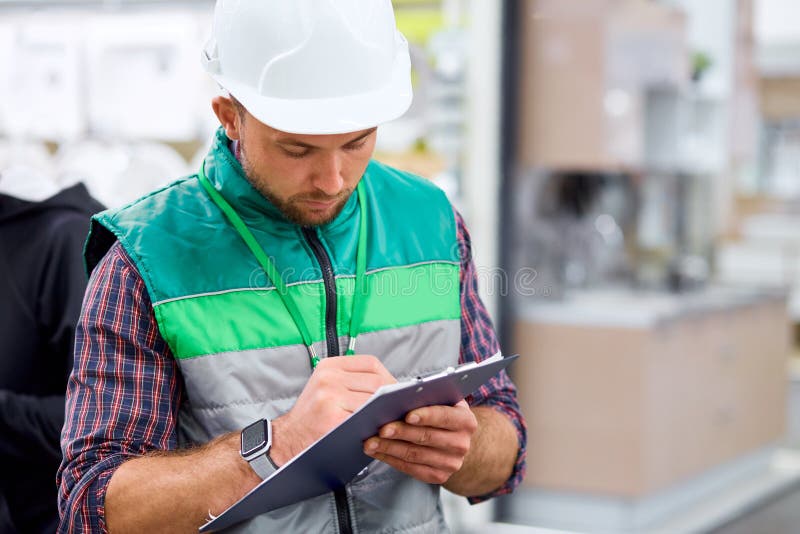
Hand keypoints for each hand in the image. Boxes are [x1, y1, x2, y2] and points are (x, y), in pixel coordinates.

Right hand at [270, 355, 394, 465]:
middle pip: (376, 382)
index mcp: (329, 366)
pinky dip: (373, 425)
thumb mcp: (325, 386)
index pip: (371, 363)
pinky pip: (365, 419)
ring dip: (384, 412)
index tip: (394, 390)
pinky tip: (374, 430)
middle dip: (389, 397)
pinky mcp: (334, 419)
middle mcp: (329, 378)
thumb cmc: (312, 416)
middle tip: (394, 409)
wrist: (287, 439)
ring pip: (374, 401)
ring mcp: (330, 397)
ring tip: (385, 419)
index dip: (388, 377)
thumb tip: (391, 386)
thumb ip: (352, 381)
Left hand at [363, 400, 477, 483]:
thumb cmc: (442, 415)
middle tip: (380, 428)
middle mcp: (461, 443)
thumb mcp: (442, 403)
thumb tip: (398, 398)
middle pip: (426, 437)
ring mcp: (451, 463)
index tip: (407, 415)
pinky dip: (390, 459)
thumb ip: (427, 399)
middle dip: (400, 432)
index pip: (445, 416)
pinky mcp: (439, 476)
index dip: (426, 416)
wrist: (455, 442)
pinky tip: (377, 452)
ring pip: (414, 455)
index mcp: (465, 421)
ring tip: (371, 441)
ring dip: (389, 448)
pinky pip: (410, 468)